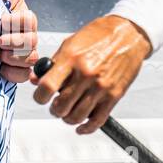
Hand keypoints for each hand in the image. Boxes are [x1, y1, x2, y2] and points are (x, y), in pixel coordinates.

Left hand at [0, 0, 37, 82]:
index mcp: (21, 17)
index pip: (28, 18)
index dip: (16, 22)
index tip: (2, 22)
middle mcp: (27, 35)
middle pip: (32, 40)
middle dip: (14, 42)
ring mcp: (25, 53)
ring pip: (32, 58)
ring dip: (14, 57)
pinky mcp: (19, 69)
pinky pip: (25, 74)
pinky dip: (13, 72)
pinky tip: (1, 68)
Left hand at [31, 14, 152, 133]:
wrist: (127, 34)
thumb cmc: (96, 36)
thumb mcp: (69, 44)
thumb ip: (52, 64)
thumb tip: (35, 80)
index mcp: (71, 59)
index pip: (47, 86)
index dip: (39, 96)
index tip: (40, 97)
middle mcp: (85, 75)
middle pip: (61, 106)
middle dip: (53, 109)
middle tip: (54, 105)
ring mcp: (101, 87)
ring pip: (77, 116)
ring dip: (67, 118)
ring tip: (66, 112)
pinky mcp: (114, 96)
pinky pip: (98, 120)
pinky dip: (86, 128)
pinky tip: (80, 126)